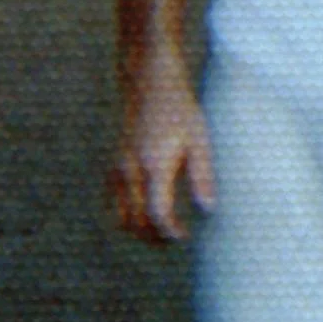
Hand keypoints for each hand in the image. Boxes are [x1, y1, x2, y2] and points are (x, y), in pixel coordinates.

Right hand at [110, 62, 216, 245]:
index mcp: (154, 165)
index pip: (157, 214)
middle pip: (135, 221)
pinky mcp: (114, 164)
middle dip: (154, 237)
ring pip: (120, 215)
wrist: (150, 82)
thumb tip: (208, 209)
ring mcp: (119, 168)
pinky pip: (114, 201)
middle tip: (174, 239)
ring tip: (160, 231)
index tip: (184, 236)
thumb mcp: (199, 138)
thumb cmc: (179, 108)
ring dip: (138, 229)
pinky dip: (126, 215)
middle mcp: (131, 170)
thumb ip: (203, 176)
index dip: (170, 232)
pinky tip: (145, 213)